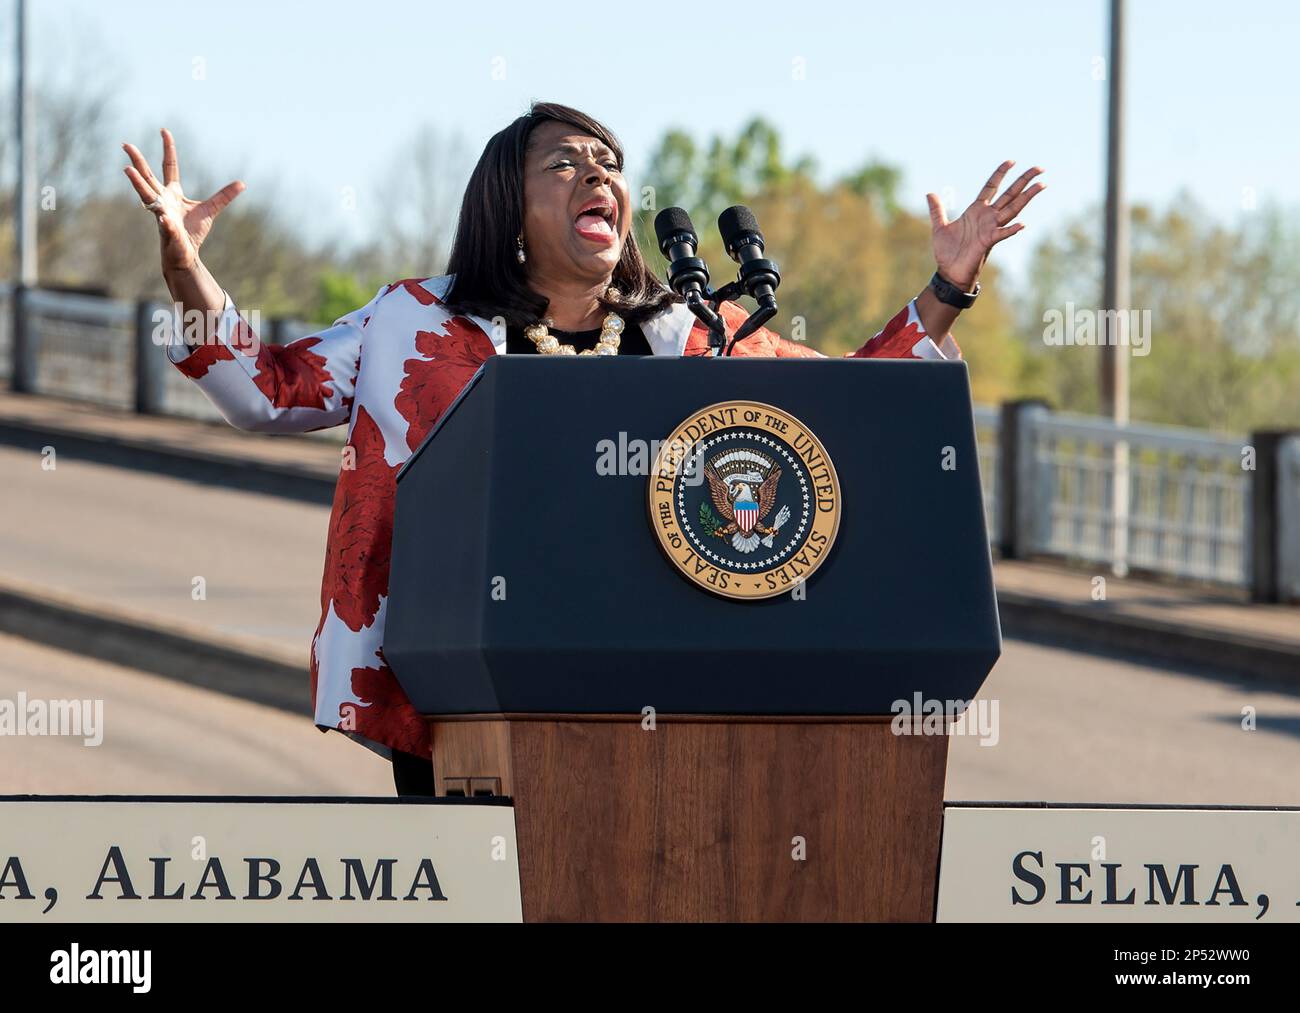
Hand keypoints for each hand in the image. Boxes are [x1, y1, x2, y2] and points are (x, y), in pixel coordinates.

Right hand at [122, 129, 244, 275]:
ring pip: (145, 195)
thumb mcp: (211, 210)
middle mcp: (162, 200)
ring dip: (137, 183)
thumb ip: (224, 197)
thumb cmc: (193, 232)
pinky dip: (167, 223)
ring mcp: (160, 214)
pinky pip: (166, 225)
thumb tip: (241, 184)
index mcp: (172, 192)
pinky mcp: (166, 231)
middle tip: (126, 145)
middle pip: (147, 176)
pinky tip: (165, 219)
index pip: (169, 166)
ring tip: (127, 169)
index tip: (164, 130)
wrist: (185, 254)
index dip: (168, 149)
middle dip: (137, 160)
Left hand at [927, 161, 1044, 289]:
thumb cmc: (947, 252)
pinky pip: (1002, 234)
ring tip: (1041, 185)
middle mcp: (987, 217)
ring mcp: (989, 229)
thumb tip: (930, 193)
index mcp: (976, 211)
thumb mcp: (940, 227)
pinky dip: (1011, 230)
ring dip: (1026, 197)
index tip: (1011, 161)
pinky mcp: (988, 242)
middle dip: (1023, 181)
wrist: (949, 273)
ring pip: (1012, 209)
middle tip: (1039, 168)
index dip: (1000, 174)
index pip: (991, 187)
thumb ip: (937, 210)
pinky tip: (1022, 224)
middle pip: (1009, 194)